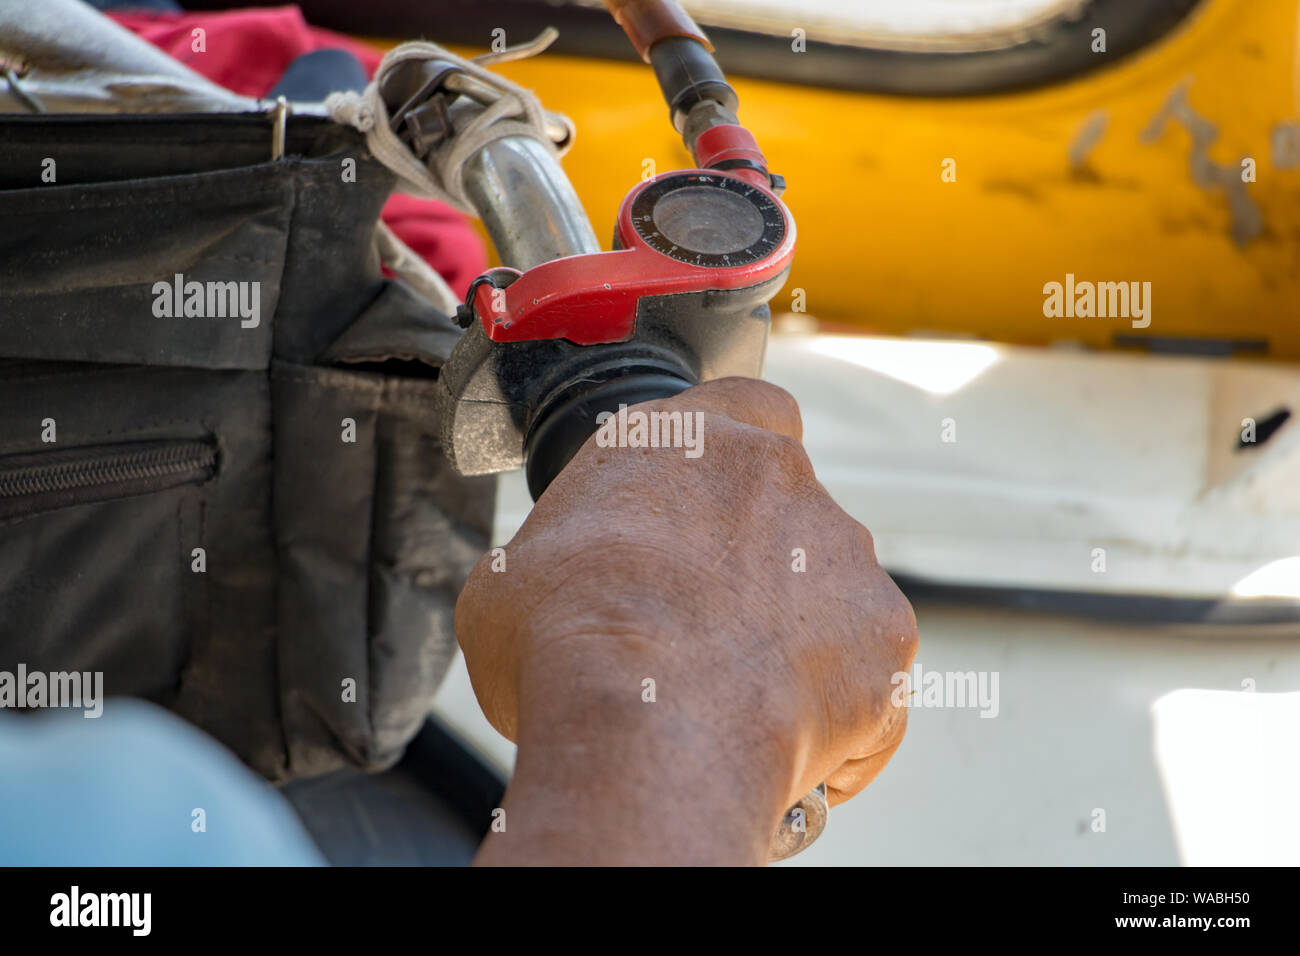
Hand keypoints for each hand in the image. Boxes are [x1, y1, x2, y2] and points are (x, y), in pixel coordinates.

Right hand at [455, 376, 917, 863]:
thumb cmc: (566, 643)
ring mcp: (845, 555)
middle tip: (700, 632)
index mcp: (686, 438)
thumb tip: (555, 595)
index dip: (741, 454)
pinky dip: (835, 712)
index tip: (718, 500)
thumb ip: (560, 560)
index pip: (749, 406)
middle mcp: (778, 479)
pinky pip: (866, 677)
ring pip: (831, 594)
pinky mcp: (885, 638)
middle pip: (789, 513)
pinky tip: (775, 745)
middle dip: (758, 569)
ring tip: (730, 700)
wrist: (642, 725)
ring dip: (795, 637)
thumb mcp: (514, 576)